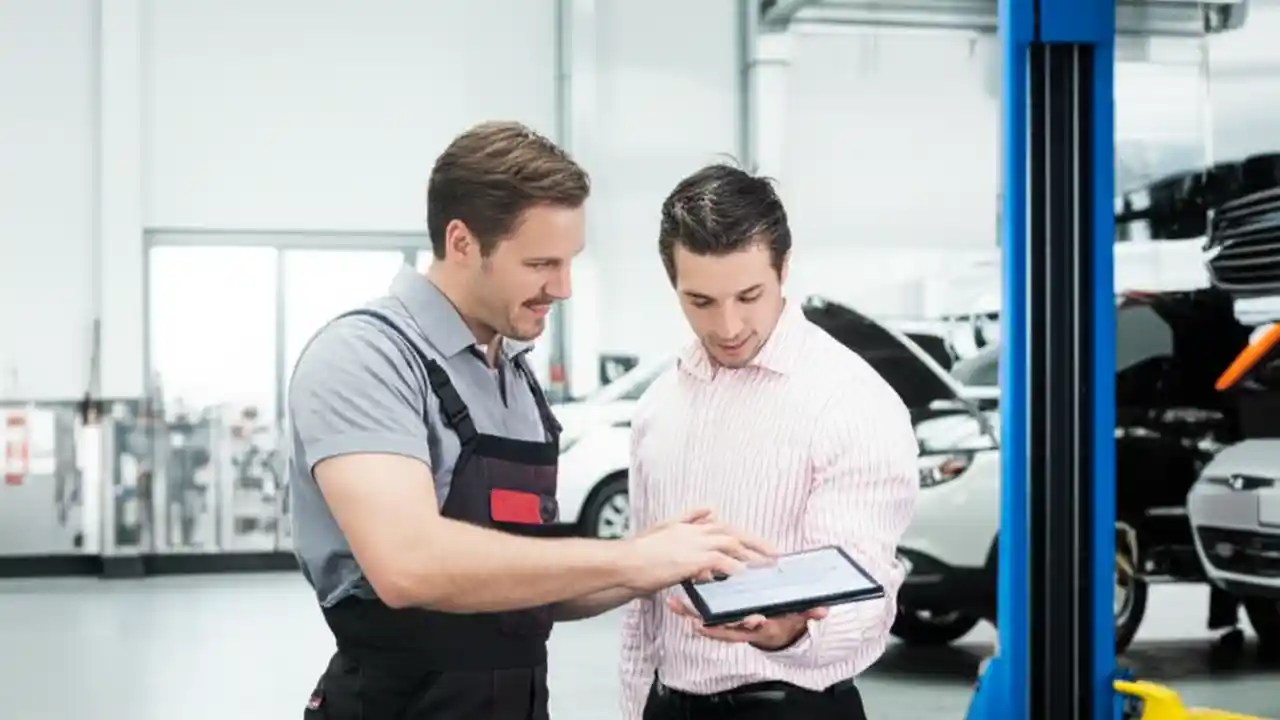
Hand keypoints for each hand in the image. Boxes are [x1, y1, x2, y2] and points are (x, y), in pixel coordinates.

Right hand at [619, 509, 775, 593]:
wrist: (624, 563)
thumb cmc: (638, 554)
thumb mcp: (662, 530)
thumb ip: (685, 519)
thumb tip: (708, 509)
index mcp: (686, 526)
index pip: (721, 525)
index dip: (740, 533)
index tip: (755, 541)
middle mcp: (693, 531)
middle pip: (731, 531)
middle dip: (754, 541)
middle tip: (773, 551)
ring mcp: (692, 544)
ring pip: (730, 544)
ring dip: (750, 554)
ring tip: (766, 564)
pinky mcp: (691, 559)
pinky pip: (719, 562)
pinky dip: (733, 567)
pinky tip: (743, 574)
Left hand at [667, 596, 827, 650]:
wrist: (774, 630)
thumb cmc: (782, 619)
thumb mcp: (797, 616)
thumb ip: (809, 612)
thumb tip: (823, 610)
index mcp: (760, 626)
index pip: (756, 627)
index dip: (754, 623)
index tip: (754, 618)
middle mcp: (741, 628)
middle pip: (727, 628)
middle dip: (715, 624)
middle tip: (701, 621)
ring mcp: (727, 625)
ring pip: (708, 622)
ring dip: (691, 614)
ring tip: (675, 605)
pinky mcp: (717, 619)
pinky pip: (700, 616)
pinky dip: (687, 609)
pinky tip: (673, 601)